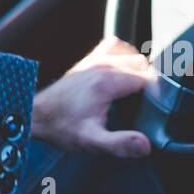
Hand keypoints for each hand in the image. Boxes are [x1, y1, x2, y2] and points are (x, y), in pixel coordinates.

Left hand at [31, 37, 154, 157]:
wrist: (35, 115)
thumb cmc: (61, 127)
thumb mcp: (92, 141)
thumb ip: (120, 143)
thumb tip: (145, 145)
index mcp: (107, 81)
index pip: (147, 79)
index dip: (157, 95)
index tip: (157, 110)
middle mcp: (102, 65)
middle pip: (141, 65)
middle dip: (150, 83)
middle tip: (149, 106)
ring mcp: (94, 60)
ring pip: (130, 55)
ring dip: (139, 70)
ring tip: (139, 93)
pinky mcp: (88, 61)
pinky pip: (114, 48)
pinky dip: (124, 57)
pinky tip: (123, 75)